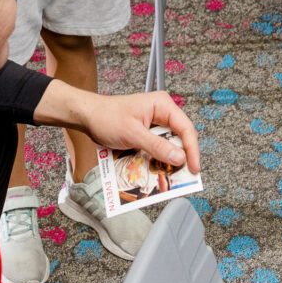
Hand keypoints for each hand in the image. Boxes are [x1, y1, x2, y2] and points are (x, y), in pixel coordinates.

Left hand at [71, 88, 200, 174]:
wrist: (87, 116)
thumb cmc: (107, 118)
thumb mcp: (133, 133)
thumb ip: (157, 146)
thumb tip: (179, 158)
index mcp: (162, 105)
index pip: (186, 128)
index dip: (192, 150)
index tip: (194, 169)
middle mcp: (162, 112)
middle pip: (180, 137)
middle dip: (181, 157)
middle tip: (184, 177)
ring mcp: (154, 123)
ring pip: (169, 144)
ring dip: (167, 160)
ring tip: (170, 177)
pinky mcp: (147, 132)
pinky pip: (157, 147)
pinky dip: (157, 159)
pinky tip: (155, 170)